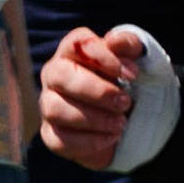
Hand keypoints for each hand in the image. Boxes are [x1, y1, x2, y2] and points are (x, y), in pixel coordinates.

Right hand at [39, 25, 150, 170]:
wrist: (125, 118)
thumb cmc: (125, 82)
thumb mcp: (135, 60)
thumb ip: (127, 45)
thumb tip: (115, 41)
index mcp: (73, 52)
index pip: (77, 44)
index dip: (103, 57)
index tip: (132, 74)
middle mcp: (54, 75)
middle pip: (61, 76)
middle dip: (97, 91)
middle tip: (125, 102)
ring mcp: (48, 105)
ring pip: (56, 109)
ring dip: (94, 118)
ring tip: (120, 123)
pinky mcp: (51, 134)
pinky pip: (60, 139)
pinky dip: (89, 141)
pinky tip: (111, 138)